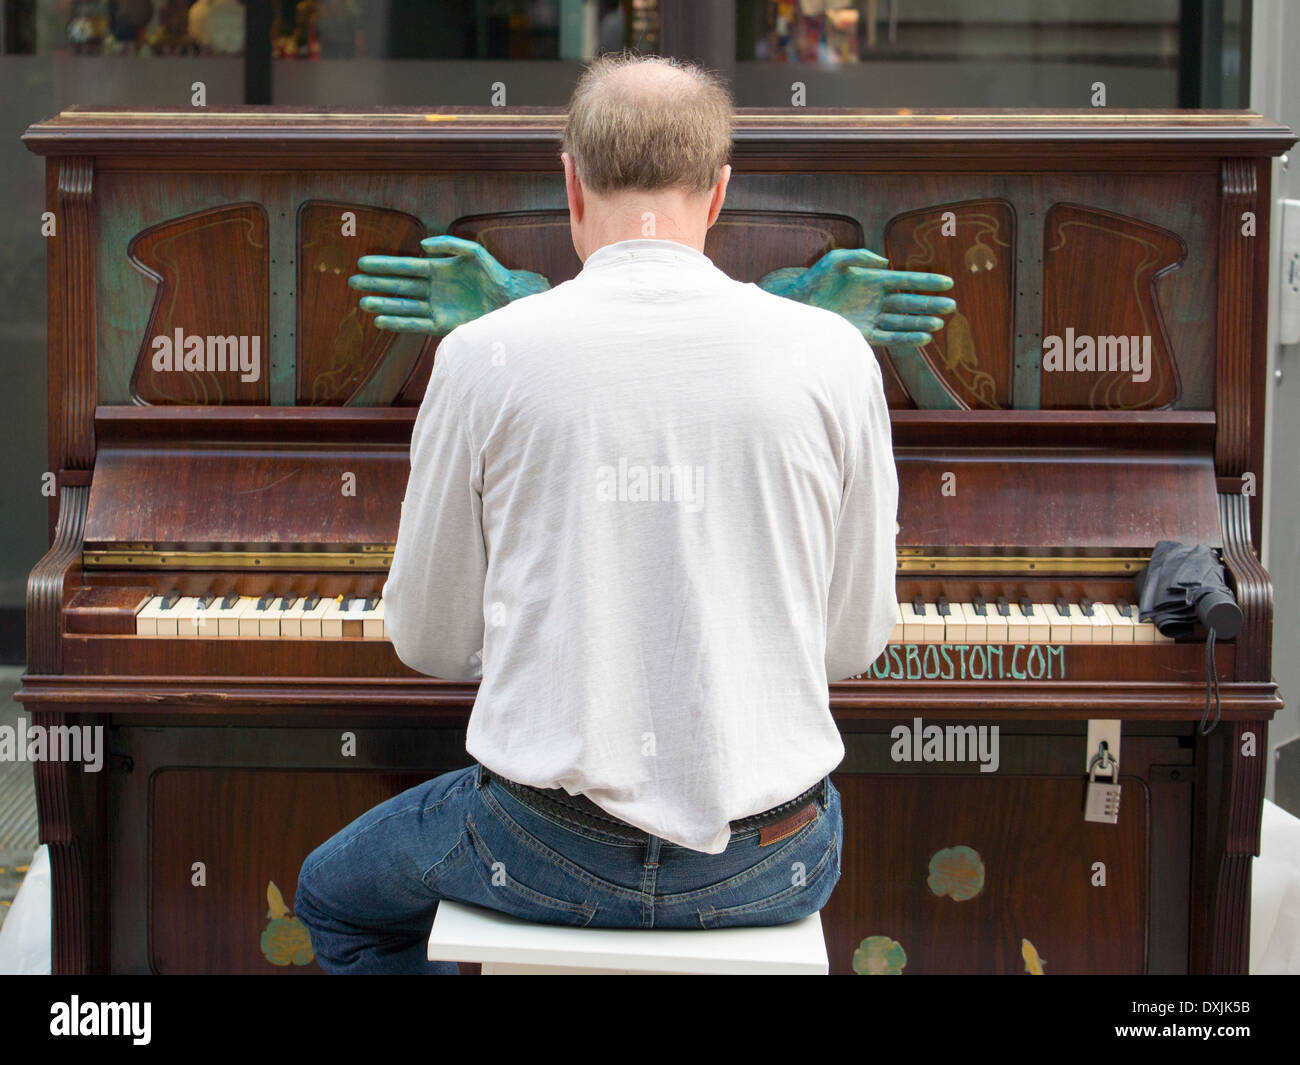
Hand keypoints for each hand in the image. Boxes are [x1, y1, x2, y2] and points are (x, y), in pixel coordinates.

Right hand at [349, 235, 550, 333]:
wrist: (510, 300)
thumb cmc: (495, 274)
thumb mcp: (474, 252)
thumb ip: (449, 244)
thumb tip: (422, 246)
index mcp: (438, 269)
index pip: (405, 267)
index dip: (384, 265)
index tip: (363, 263)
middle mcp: (434, 289)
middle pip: (399, 285)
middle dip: (376, 284)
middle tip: (353, 283)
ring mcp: (437, 306)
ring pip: (404, 305)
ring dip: (384, 304)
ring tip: (363, 303)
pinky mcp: (443, 324)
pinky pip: (416, 324)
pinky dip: (399, 323)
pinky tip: (381, 321)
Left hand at [759, 248, 955, 346]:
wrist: (797, 306)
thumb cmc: (814, 280)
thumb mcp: (836, 260)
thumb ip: (860, 256)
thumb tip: (886, 263)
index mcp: (873, 280)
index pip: (906, 281)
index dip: (927, 282)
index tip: (948, 282)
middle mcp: (876, 300)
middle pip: (909, 302)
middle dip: (930, 304)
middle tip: (952, 305)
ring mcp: (871, 318)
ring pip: (902, 321)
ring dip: (921, 322)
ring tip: (939, 323)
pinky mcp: (863, 334)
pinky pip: (889, 337)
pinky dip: (906, 338)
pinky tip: (922, 338)